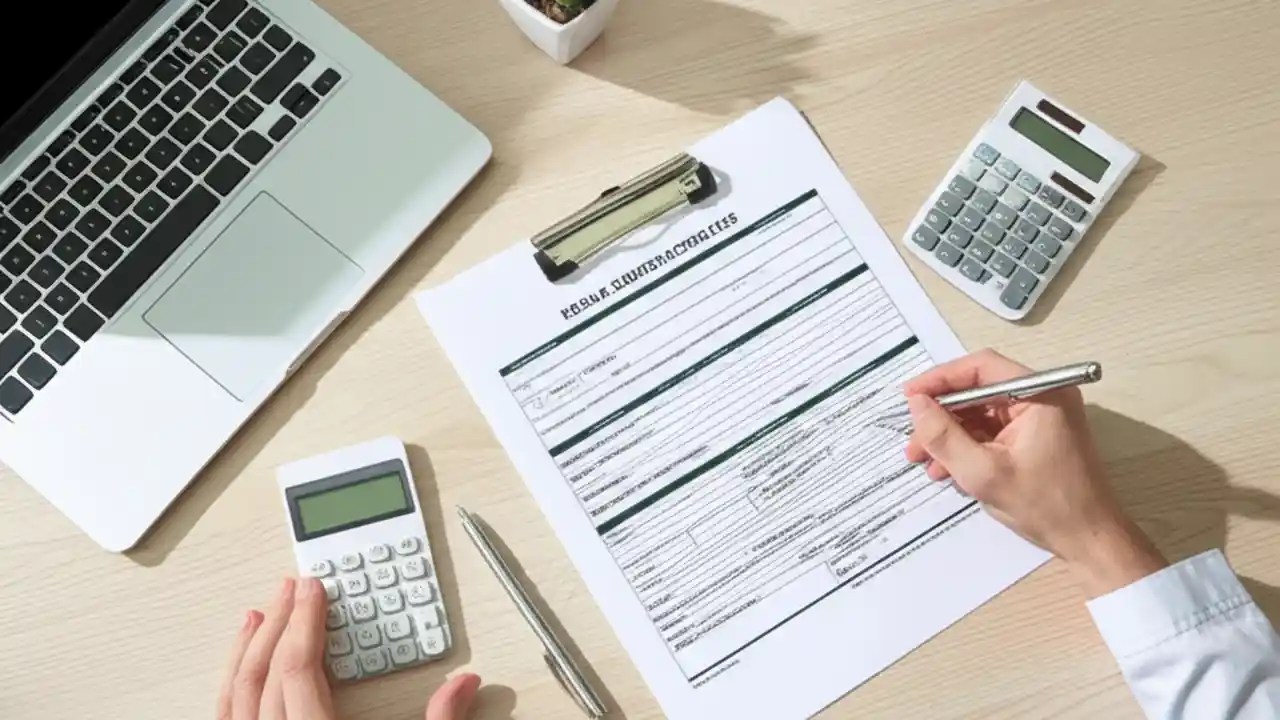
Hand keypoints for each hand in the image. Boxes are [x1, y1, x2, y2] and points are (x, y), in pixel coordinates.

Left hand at [218, 577, 480, 719]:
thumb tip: (464, 684)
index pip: (299, 671)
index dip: (305, 623)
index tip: (312, 591)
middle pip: (261, 677)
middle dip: (276, 625)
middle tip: (290, 589)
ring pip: (232, 701)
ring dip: (243, 654)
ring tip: (256, 619)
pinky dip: (231, 693)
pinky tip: (241, 680)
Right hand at [902, 349, 1166, 597]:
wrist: (1091, 541)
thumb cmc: (1045, 506)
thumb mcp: (983, 472)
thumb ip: (944, 435)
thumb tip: (915, 404)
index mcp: (1041, 394)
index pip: (980, 368)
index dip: (940, 379)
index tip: (909, 397)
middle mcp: (1043, 397)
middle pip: (978, 391)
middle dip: (941, 416)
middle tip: (914, 441)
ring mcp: (1041, 418)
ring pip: (981, 413)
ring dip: (950, 435)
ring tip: (925, 461)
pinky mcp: (1036, 437)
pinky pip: (992, 431)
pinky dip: (968, 447)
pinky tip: (948, 469)